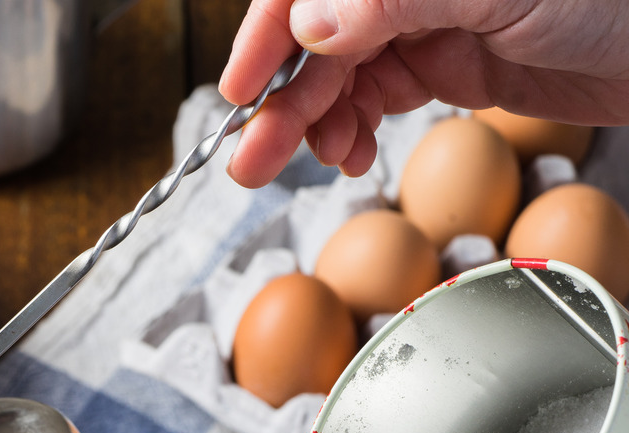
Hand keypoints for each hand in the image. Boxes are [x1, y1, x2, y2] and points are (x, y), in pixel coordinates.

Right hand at [219, 0, 628, 187]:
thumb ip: (393, 0)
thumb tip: (309, 23)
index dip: (265, 37)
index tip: (240, 90)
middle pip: (314, 39)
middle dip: (280, 101)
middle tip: (250, 158)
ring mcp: (424, 20)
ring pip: (338, 74)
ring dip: (311, 123)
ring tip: (298, 164)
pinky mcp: (445, 61)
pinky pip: (375, 95)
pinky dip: (352, 128)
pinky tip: (346, 153)